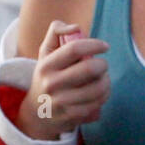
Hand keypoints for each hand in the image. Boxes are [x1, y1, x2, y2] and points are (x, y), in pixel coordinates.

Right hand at [17, 21, 109, 140]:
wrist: (38, 113)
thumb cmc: (47, 76)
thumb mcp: (45, 53)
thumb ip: (56, 32)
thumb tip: (76, 27)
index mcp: (46, 65)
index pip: (74, 49)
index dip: (94, 44)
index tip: (105, 46)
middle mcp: (51, 84)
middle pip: (90, 69)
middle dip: (103, 64)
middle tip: (103, 65)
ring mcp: (61, 102)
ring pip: (98, 88)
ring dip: (106, 81)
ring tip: (104, 78)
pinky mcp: (71, 117)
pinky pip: (97, 104)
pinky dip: (104, 96)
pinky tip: (101, 93)